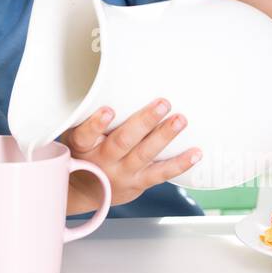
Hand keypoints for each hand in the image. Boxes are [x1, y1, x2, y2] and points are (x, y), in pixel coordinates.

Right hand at [59, 98, 202, 213]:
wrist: (86, 190)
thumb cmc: (84, 153)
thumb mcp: (76, 135)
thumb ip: (87, 116)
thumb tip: (105, 82)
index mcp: (83, 146)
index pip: (85, 135)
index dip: (96, 124)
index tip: (108, 110)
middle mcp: (103, 160)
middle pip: (123, 142)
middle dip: (144, 122)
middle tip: (163, 103)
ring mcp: (122, 173)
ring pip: (144, 154)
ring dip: (164, 136)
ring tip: (180, 120)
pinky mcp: (138, 182)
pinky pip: (161, 174)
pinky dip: (180, 164)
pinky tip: (195, 153)